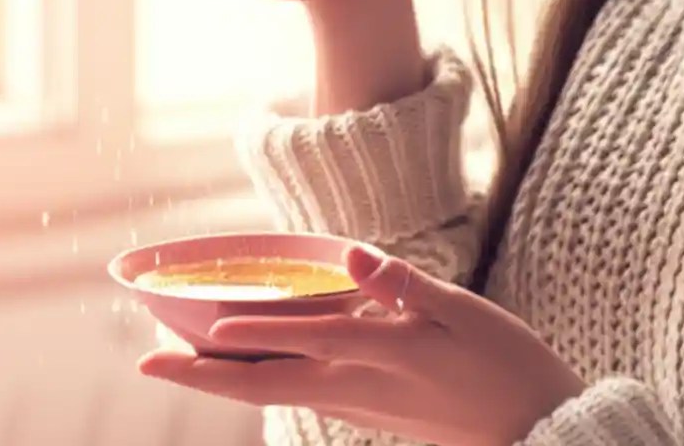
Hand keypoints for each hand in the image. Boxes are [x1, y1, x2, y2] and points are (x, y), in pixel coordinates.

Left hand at [138, 246, 583, 445]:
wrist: (536, 431)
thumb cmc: (505, 364)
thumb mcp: (462, 313)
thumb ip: (403, 285)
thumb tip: (352, 255)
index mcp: (382, 358)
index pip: (304, 343)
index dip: (253, 333)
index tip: (201, 327)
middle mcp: (357, 389)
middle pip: (264, 385)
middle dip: (202, 376)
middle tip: (147, 361)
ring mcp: (359, 405)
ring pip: (275, 392)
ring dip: (222, 377)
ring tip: (181, 357)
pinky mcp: (369, 409)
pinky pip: (300, 391)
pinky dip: (262, 375)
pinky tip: (251, 359)